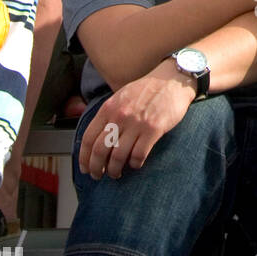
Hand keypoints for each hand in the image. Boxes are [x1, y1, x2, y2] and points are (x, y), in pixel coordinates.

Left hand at [78, 61, 195, 179]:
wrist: (173, 80)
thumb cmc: (147, 89)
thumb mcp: (121, 96)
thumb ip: (108, 114)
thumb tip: (96, 137)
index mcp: (109, 108)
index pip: (88, 138)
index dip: (84, 157)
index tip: (85, 168)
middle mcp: (120, 116)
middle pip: (100, 151)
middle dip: (96, 168)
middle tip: (98, 175)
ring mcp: (137, 123)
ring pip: (117, 157)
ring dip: (114, 170)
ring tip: (116, 173)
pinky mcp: (154, 129)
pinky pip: (138, 155)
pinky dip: (134, 164)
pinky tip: (135, 163)